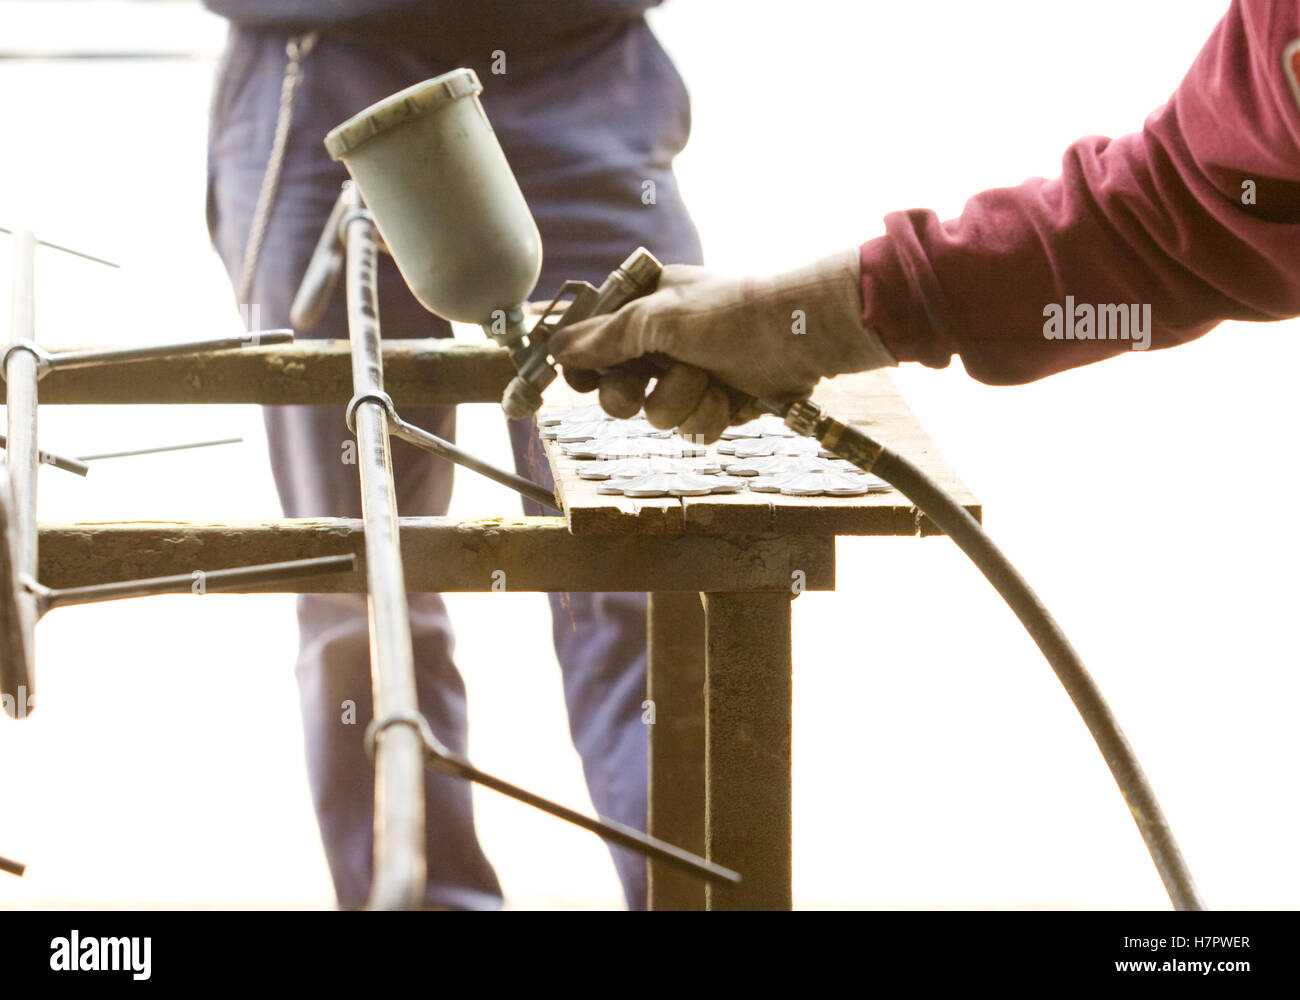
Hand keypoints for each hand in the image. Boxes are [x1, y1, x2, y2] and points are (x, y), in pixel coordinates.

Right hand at [548, 247, 894, 440]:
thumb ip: (606, 337)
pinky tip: (732, 396)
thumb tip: (556, 348)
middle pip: (616, 392)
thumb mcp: (660, 317)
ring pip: (657, 416)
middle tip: (643, 385)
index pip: (591, 347)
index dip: (580, 371)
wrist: (801, 335)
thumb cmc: (733, 311)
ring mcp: (690, 375)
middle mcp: (663, 344)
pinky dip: (712, 415)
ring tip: (710, 377)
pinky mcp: (718, 403)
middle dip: (633, 394)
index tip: (561, 389)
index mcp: (643, 310)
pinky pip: (693, 428)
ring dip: (683, 401)